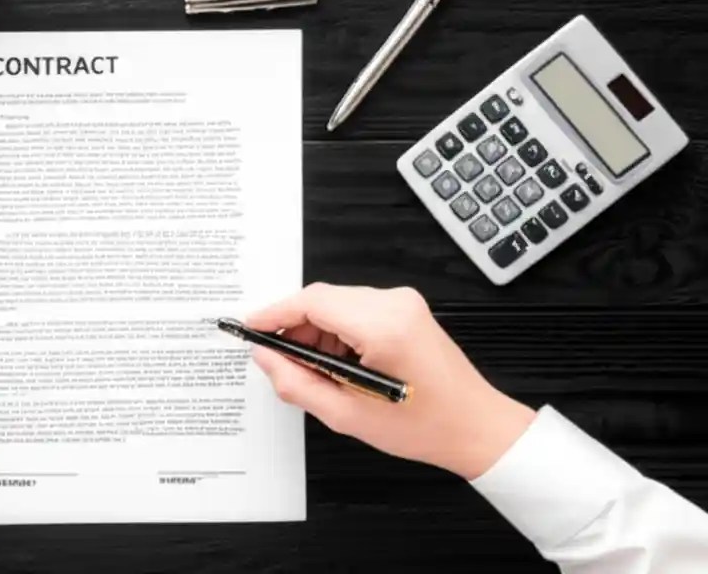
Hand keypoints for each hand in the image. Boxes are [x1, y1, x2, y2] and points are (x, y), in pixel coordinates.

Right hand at [248, 284, 533, 479]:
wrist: (476, 427)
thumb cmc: (427, 425)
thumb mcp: (349, 415)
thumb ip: (298, 383)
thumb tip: (266, 358)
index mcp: (384, 326)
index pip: (311, 302)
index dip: (274, 313)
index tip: (251, 327)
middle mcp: (395, 305)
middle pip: (322, 300)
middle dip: (294, 327)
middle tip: (277, 360)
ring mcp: (403, 304)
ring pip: (336, 304)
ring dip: (315, 332)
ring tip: (314, 372)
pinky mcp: (406, 310)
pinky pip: (355, 310)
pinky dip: (336, 333)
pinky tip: (336, 364)